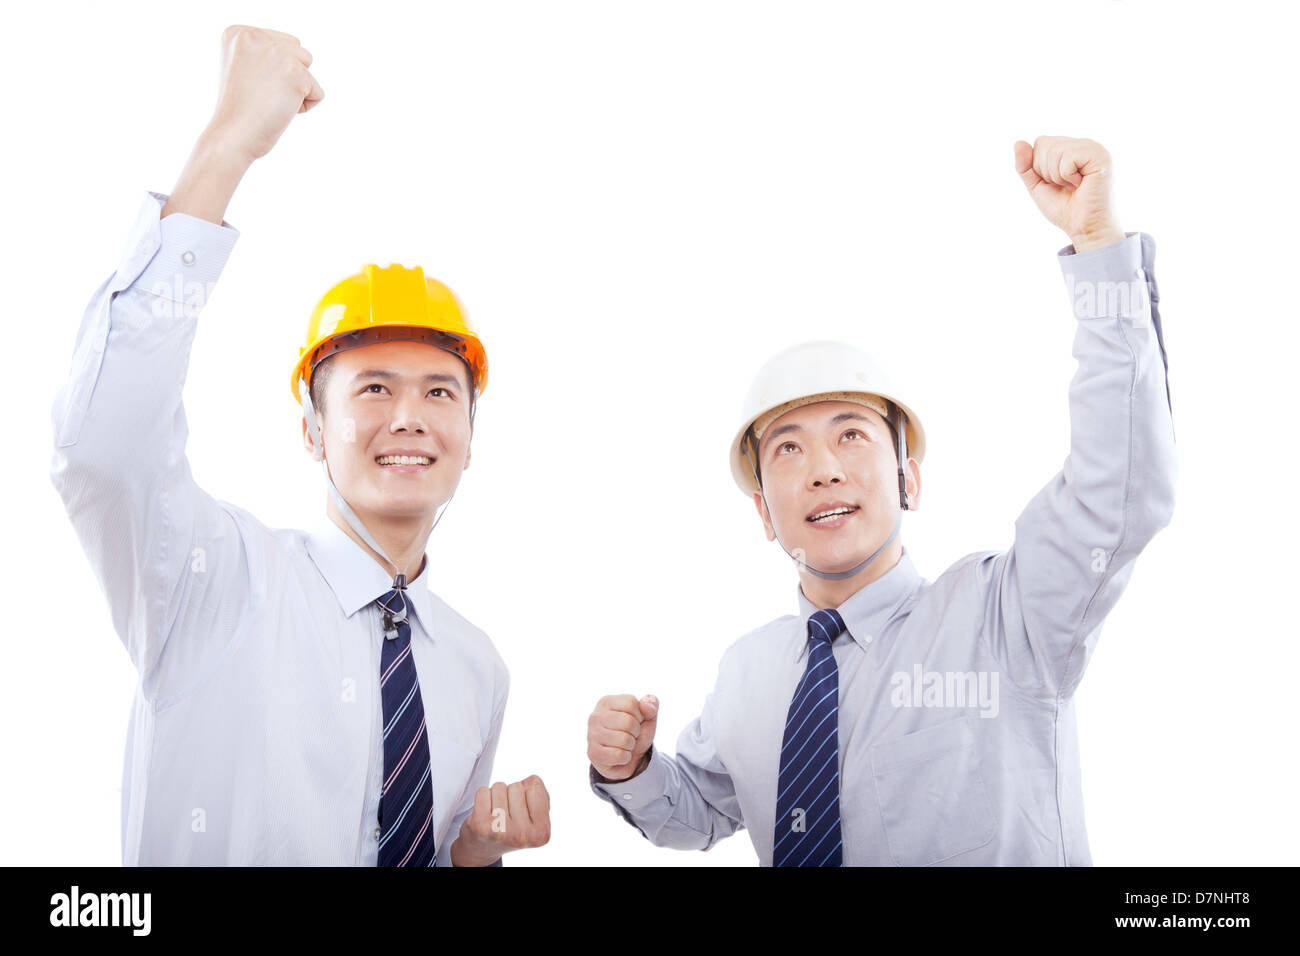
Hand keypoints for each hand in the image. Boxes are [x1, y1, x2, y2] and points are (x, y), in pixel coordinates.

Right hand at [208, 25, 324, 164]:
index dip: (275, 72)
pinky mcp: (295, 73)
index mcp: (239, 33)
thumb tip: (298, 55)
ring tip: (272, 102)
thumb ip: (264, 54)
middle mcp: (256, 36)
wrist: (232, 136)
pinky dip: (305, 107)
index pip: (281, 43)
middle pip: (298, 51)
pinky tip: (281, 111)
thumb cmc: (238, 111)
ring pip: (308, 68)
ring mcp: (276, 52)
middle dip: (289, 77)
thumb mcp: (242, 69)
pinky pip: (318, 92)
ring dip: (297, 90)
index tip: (252, 87)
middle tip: (263, 96)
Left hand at [450, 775, 550, 865]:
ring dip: (495, 796)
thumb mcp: (534, 816)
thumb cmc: (510, 827)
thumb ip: (539, 794)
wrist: (482, 850)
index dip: (527, 793)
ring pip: (499, 787)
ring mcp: (501, 831)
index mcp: (542, 832)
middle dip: (510, 794)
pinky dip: (482, 798)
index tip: (522, 810)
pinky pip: (483, 792)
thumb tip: (531, 782)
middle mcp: (523, 835)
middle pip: (517, 786)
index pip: (536, 786)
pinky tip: (484, 814)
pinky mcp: (481, 826)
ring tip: (495, 814)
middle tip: (506, 814)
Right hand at [588, 694, 657, 781]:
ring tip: (625, 745)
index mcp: (607, 702)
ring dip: (631, 745)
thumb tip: (647, 706)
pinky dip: (625, 757)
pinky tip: (619, 755)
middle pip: (628, 722)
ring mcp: (592, 735)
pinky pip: (618, 755)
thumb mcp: (647, 716)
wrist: (629, 759)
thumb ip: (651, 704)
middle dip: (636, 732)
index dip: (639, 715)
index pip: (630, 703)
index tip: (635, 721)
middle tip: (630, 735)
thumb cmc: (635, 733)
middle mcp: (596, 716)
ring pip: (624, 740)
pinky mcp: (593, 753)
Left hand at [1014, 136, 1122, 251]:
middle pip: (1045, 143)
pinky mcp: (1100, 156)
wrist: (1085, 228)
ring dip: (1057, 175)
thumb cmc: (1064, 208)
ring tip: (1073, 186)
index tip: (1057, 183)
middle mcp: (1084, 144)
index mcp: (1071, 147)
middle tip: (1066, 186)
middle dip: (1047, 171)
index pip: (1041, 142)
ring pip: (1054, 150)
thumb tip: (1017, 142)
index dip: (1040, 167)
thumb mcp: (1037, 185)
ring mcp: (1094, 148)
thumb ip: (1025, 166)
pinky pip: (1067, 157)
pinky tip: (1081, 184)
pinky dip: (1067, 176)